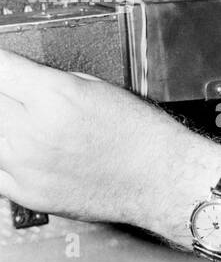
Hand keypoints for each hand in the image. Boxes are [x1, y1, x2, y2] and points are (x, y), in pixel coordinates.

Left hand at [0, 47, 220, 233]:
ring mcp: (25, 166)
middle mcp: (33, 131)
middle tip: (13, 95)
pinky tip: (18, 150)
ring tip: (18, 124)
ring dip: (2, 125)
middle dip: (2, 94)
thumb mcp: (93, 87)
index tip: (3, 67)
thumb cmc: (141, 134)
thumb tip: (15, 80)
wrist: (163, 179)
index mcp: (53, 96)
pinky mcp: (27, 193)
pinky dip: (2, 158)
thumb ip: (45, 81)